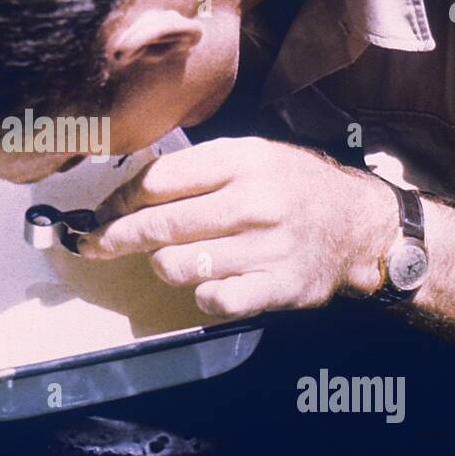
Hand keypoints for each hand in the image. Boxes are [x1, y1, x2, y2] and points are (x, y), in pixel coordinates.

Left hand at [76, 137, 395, 318]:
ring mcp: (266, 247)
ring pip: (177, 264)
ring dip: (163, 264)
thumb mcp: (253, 155)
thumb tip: (129, 189)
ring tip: (170, 257)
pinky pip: (213, 300)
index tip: (102, 211)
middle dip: (116, 237)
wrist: (360, 225)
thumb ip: (197, 168)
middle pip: (159, 225)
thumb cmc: (294, 188)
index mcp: (242, 160)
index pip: (158, 180)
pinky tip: (209, 283)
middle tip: (94, 244)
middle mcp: (253, 202)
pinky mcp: (277, 287)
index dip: (119, 199)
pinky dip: (202, 294)